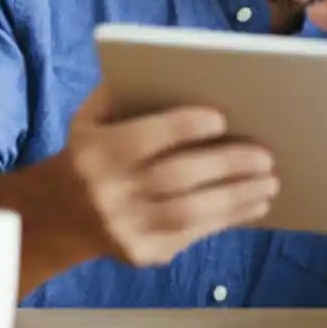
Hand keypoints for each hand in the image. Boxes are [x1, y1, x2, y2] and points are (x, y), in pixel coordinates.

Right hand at [46, 87, 279, 266]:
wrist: (56, 216)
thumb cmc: (92, 152)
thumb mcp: (92, 117)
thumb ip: (125, 92)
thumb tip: (181, 73)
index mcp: (96, 153)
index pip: (146, 138)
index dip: (185, 127)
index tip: (222, 118)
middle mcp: (108, 193)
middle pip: (176, 178)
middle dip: (227, 165)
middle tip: (266, 156)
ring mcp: (125, 229)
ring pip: (190, 213)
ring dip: (237, 197)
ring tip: (270, 181)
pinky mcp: (142, 254)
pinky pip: (193, 235)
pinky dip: (229, 219)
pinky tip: (254, 204)